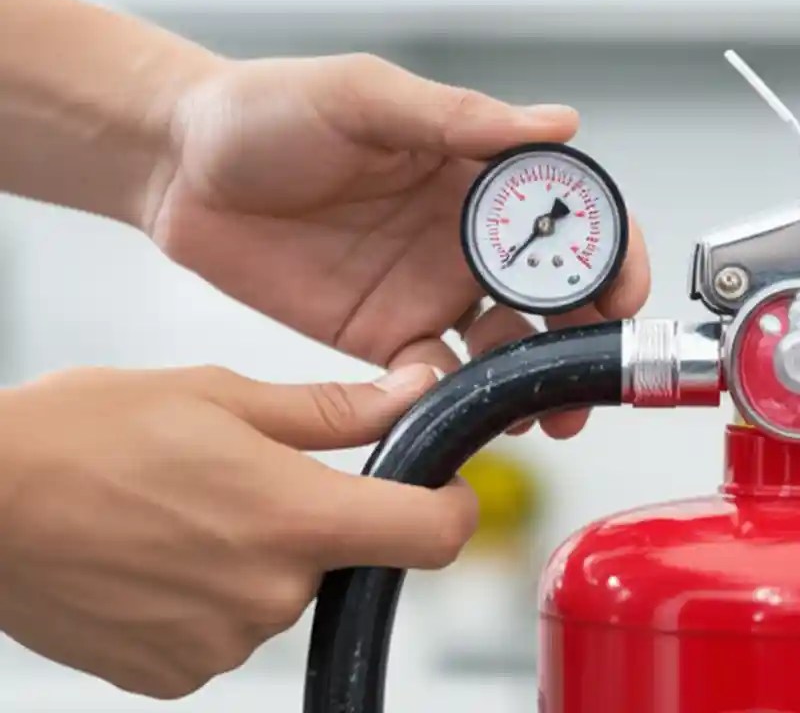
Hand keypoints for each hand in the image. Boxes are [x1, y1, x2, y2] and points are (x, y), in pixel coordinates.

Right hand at [0, 363, 476, 698]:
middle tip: (239, 481)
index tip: (438, 490)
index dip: (450, 508)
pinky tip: (155, 558)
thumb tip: (413, 391)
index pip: (434, 535)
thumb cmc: (83, 436)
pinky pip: (226, 630)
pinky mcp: (175, 676)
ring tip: (178, 515)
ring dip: (253, 558)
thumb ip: (332, 410)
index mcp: (295, 517)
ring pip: (281, 592)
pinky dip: (208, 597)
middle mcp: (271, 593)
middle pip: (347, 559)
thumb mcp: (219, 396)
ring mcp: (222, 644)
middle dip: (314, 521)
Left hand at [144, 54, 650, 437]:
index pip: (571, 216)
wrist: (177, 169)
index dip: (610, 255)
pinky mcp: (384, 338)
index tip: (623, 294)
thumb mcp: (362, 98)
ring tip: (539, 412)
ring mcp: (429, 292)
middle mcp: (465, 238)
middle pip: (555, 296)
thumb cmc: (265, 112)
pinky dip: (456, 400)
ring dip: (534, 382)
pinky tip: (457, 410)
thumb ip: (457, 118)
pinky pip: (436, 380)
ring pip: (509, 348)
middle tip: (589, 377)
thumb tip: (558, 123)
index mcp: (476, 174)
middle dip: (587, 340)